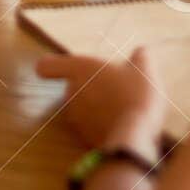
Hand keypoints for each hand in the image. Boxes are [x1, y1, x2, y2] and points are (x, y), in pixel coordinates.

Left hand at [37, 48, 166, 155]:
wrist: (134, 138)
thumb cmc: (135, 94)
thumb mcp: (143, 67)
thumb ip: (140, 55)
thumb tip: (141, 51)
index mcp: (79, 69)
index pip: (46, 67)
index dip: (51, 66)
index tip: (60, 67)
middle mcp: (71, 92)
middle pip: (72, 85)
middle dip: (90, 86)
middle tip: (115, 86)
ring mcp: (75, 117)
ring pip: (81, 106)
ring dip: (96, 105)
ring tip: (122, 106)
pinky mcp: (83, 138)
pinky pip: (90, 126)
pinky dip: (101, 124)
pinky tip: (122, 123)